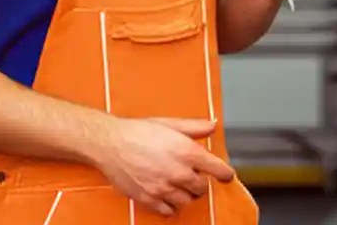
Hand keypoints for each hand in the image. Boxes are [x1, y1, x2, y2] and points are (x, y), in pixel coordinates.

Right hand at [96, 117, 235, 216]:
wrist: (110, 143)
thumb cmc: (138, 132)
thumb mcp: (170, 124)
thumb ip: (194, 127)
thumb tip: (212, 125)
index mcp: (187, 152)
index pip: (217, 169)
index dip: (225, 174)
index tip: (226, 176)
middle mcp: (178, 172)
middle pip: (202, 188)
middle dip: (200, 183)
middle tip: (192, 177)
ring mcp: (163, 188)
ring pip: (187, 201)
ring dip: (186, 195)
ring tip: (178, 186)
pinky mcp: (149, 199)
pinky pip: (168, 211)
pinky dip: (171, 207)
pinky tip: (167, 197)